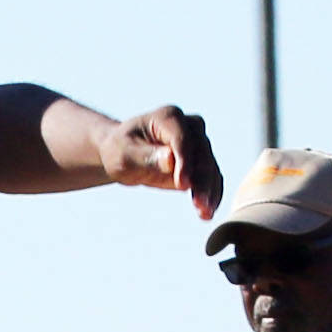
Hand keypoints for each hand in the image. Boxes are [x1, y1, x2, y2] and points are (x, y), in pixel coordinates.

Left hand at [100, 105, 220, 217]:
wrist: (125, 155)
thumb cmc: (120, 151)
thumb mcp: (125, 154)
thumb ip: (146, 156)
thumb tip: (171, 159)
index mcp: (168, 117)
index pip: (182, 139)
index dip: (184, 162)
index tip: (182, 186)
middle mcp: (188, 126)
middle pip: (202, 153)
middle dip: (202, 180)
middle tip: (200, 205)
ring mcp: (198, 143)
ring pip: (210, 167)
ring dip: (210, 191)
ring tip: (205, 213)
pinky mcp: (201, 161)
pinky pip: (211, 177)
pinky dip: (211, 194)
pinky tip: (208, 212)